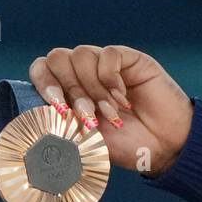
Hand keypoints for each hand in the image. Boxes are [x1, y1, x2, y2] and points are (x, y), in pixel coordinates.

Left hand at [29, 45, 191, 175]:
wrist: (163, 147)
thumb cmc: (124, 146)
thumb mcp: (85, 142)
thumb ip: (62, 126)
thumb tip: (39, 119)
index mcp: (67, 92)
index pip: (40, 70)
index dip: (43, 85)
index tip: (57, 110)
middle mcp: (83, 74)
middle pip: (57, 57)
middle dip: (68, 89)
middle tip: (87, 115)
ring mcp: (105, 65)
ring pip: (82, 54)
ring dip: (92, 89)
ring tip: (109, 113)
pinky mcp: (128, 58)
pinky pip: (108, 54)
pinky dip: (111, 80)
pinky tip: (123, 100)